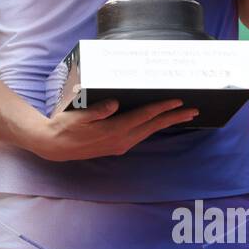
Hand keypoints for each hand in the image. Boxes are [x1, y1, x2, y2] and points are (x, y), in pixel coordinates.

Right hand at [30, 98, 198, 162]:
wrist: (54, 145)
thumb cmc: (65, 127)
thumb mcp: (78, 116)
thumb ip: (98, 110)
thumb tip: (115, 104)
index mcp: (115, 129)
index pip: (144, 116)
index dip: (162, 108)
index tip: (178, 101)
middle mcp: (121, 140)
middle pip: (153, 126)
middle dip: (174, 118)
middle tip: (194, 111)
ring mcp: (120, 145)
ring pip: (149, 132)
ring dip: (166, 123)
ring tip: (181, 116)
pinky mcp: (116, 146)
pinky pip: (141, 135)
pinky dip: (153, 127)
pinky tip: (156, 123)